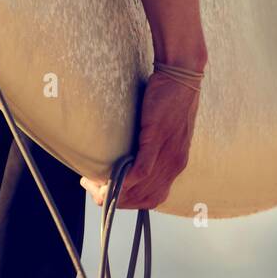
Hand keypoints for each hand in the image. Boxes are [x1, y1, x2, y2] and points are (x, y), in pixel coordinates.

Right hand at [81, 69, 200, 209]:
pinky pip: (143, 168)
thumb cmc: (170, 100)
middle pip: (145, 199)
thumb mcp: (166, 133)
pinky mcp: (157, 138)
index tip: (110, 195)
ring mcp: (167, 153)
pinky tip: (112, 179)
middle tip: (95, 189)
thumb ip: (152, 149)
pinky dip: (127, 179)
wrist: (182, 76)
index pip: (153, 198)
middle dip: (118, 200)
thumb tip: (129, 159)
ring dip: (116, 191)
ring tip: (94, 183)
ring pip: (142, 189)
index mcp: (176, 164)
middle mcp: (174, 164)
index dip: (129, 201)